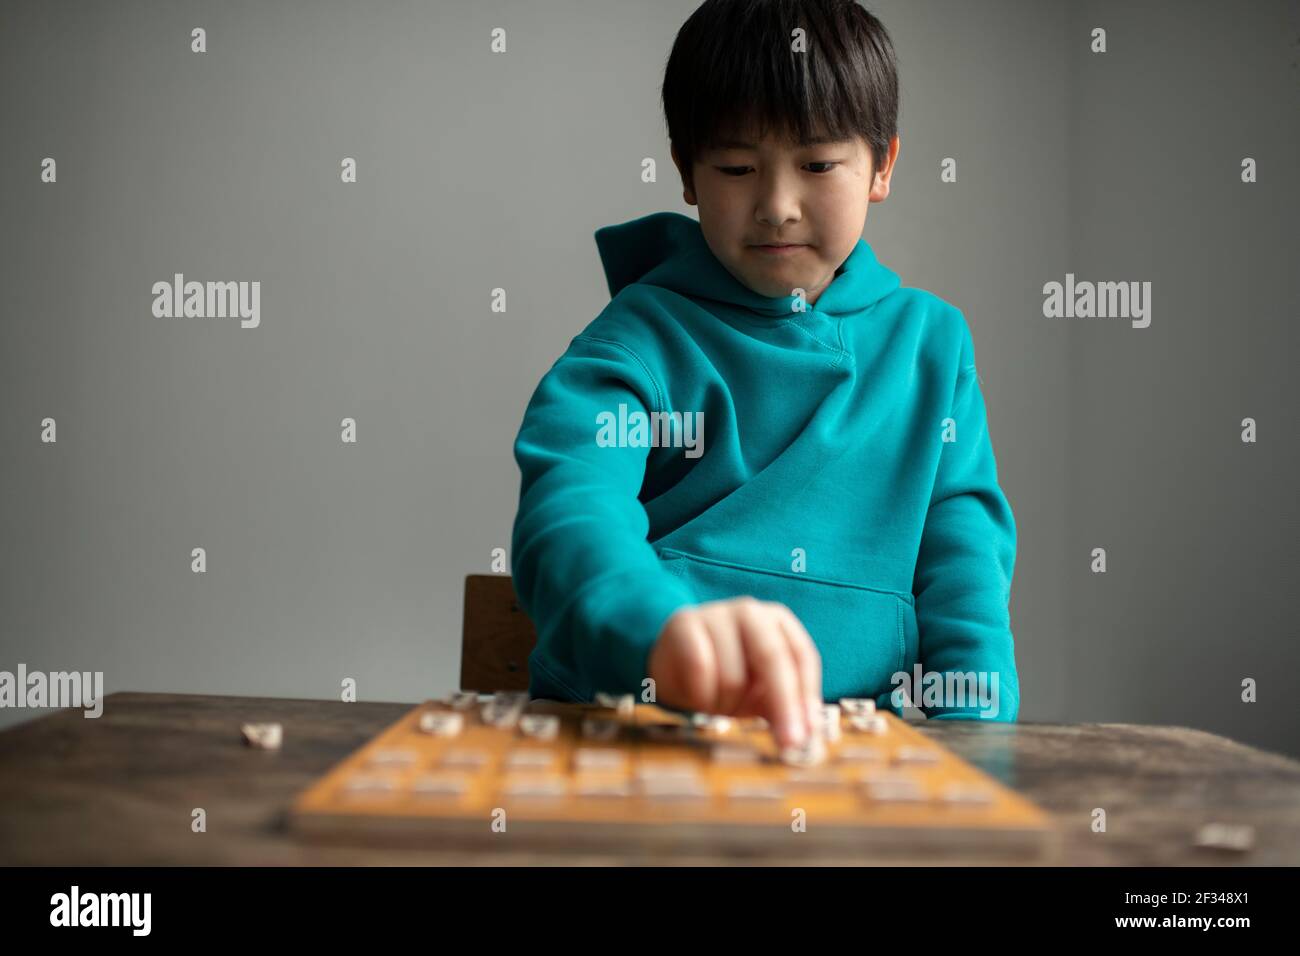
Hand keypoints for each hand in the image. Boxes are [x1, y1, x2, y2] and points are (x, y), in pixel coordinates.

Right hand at [647, 597, 822, 748]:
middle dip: (783, 704)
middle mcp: (750, 611)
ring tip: (718, 703)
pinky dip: (700, 696)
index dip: (806, 696)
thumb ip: (786, 704)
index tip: (808, 733)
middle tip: (788, 742)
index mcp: (777, 621)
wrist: (671, 661)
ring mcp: (716, 613)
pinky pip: (699, 670)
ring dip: (726, 705)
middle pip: (773, 658)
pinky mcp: (684, 623)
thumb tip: (809, 731)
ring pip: (733, 676)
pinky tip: (696, 696)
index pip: (801, 656)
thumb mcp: (760, 691)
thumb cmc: (724, 675)